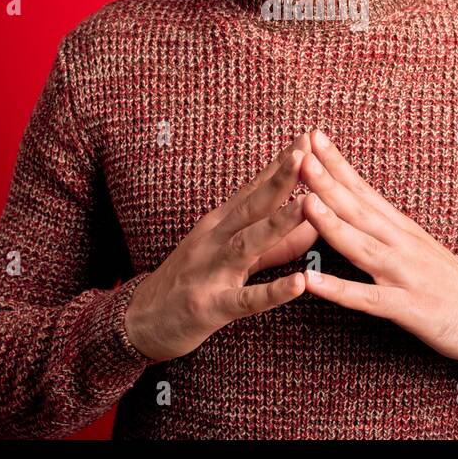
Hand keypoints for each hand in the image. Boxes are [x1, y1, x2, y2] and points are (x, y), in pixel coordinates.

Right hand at [124, 133, 319, 361]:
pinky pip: (245, 300)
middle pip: (251, 205)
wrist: (142, 320)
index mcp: (221, 223)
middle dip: (280, 179)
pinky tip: (299, 284)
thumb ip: (276, 245)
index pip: (255, 187)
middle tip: (307, 154)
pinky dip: (273, 292)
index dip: (280, 164)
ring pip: (248, 243)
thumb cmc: (193, 281)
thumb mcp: (234, 256)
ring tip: (308, 207)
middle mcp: (214, 239)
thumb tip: (315, 225)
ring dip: (278, 224)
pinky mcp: (210, 306)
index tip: (307, 138)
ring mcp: (210, 271)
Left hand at [296, 129, 457, 363]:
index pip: (363, 189)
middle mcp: (401, 243)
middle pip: (358, 209)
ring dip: (332, 224)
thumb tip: (350, 200)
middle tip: (301, 153)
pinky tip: (311, 281)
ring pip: (362, 246)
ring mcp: (404, 274)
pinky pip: (367, 299)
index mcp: (399, 227)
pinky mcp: (408, 307)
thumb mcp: (414, 243)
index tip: (312, 136)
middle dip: (328, 181)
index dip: (337, 163)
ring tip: (305, 202)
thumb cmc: (446, 281)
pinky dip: (339, 290)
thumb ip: (382, 224)